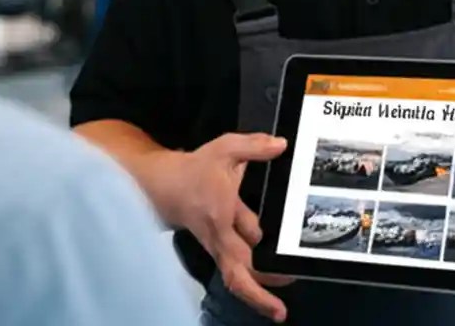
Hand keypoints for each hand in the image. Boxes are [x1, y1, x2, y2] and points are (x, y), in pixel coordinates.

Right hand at [156, 133, 294, 321]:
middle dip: (261, 288)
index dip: (264, 237)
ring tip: (278, 311)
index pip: (247, 231)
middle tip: (284, 298)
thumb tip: (281, 145)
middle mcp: (219, 237)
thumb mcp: (224, 150)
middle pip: (238, 272)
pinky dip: (250, 288)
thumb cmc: (195, 170)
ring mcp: (217, 249)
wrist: (164, 187)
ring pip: (235, 280)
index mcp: (221, 213)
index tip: (290, 245)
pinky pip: (234, 276)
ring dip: (256, 296)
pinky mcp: (218, 253)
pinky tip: (268, 294)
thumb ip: (253, 146)